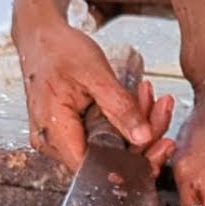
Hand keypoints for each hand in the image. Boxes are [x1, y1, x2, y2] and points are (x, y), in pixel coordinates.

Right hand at [13, 20, 175, 172]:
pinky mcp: (71, 132)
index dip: (129, 167)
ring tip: (156, 102)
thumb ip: (119, 107)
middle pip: (106, 160)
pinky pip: (103, 137)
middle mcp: (53, 143)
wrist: (41, 36)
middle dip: (142, 141)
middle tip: (164, 113)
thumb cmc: (59, 49)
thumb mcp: (95, 73)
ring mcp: (61, 139)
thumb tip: (143, 137)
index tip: (159, 149)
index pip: (94, 169)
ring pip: (109, 148)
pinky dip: (124, 123)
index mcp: (54, 132)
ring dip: (137, 128)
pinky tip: (141, 103)